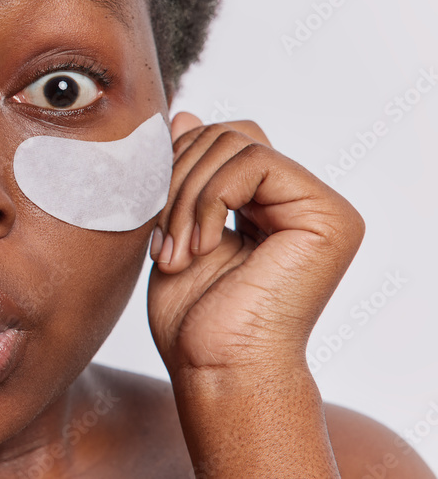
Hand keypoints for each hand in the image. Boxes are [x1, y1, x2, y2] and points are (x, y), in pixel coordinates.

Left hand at [146, 111, 364, 375]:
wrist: (215, 369)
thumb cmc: (194, 316)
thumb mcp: (176, 227)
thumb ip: (187, 173)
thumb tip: (185, 114)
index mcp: (270, 202)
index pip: (222, 141)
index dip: (178, 166)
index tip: (155, 222)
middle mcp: (301, 201)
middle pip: (227, 134)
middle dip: (178, 180)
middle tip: (163, 242)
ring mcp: (320, 207)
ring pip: (234, 142)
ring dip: (186, 197)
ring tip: (175, 253)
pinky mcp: (327, 217)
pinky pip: (253, 162)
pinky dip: (209, 201)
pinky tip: (200, 249)